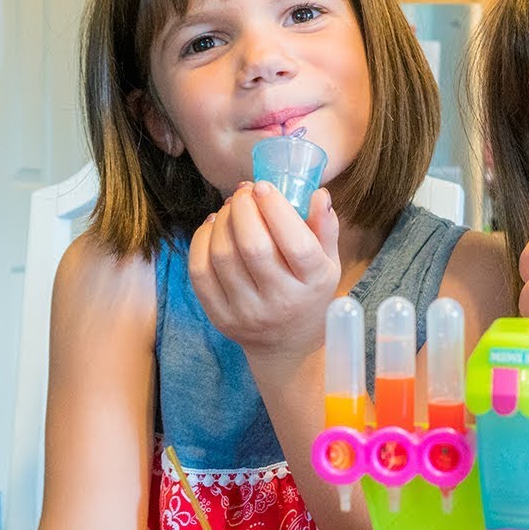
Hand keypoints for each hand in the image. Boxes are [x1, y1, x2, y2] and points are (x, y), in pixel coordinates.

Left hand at [189, 181, 340, 364]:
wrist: (287, 343)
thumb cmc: (309, 292)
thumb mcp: (329, 262)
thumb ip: (326, 228)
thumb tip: (318, 194)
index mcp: (313, 283)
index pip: (296, 244)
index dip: (276, 210)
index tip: (264, 187)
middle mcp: (281, 301)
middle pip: (253, 247)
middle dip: (243, 209)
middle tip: (244, 192)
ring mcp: (247, 312)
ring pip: (223, 256)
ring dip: (222, 221)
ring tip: (231, 206)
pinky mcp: (220, 317)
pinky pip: (200, 272)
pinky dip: (201, 241)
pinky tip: (213, 226)